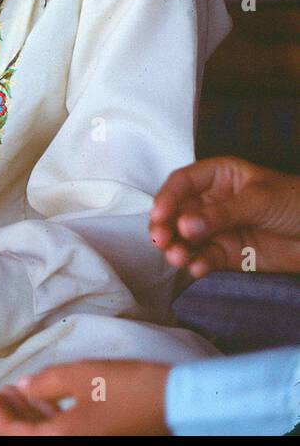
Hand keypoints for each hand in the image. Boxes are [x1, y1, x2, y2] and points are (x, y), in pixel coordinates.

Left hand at [0, 360, 171, 434]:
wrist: (176, 402)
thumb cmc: (130, 387)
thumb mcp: (81, 376)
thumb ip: (45, 382)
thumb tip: (25, 386)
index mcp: (63, 440)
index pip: (13, 434)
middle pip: (27, 438)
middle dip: (7, 415)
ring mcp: (87, 445)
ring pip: (44, 436)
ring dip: (27, 414)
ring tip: (14, 389)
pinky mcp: (99, 439)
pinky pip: (62, 433)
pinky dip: (47, 416)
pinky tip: (40, 395)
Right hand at [151, 156, 299, 275]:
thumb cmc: (298, 202)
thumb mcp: (259, 200)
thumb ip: (221, 213)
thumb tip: (185, 225)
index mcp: (218, 177)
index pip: (182, 183)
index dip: (166, 198)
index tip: (160, 216)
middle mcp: (212, 202)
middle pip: (177, 212)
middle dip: (165, 227)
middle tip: (161, 240)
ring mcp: (217, 229)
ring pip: (186, 238)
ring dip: (177, 247)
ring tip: (177, 257)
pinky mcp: (227, 254)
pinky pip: (205, 258)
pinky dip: (198, 264)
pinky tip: (197, 268)